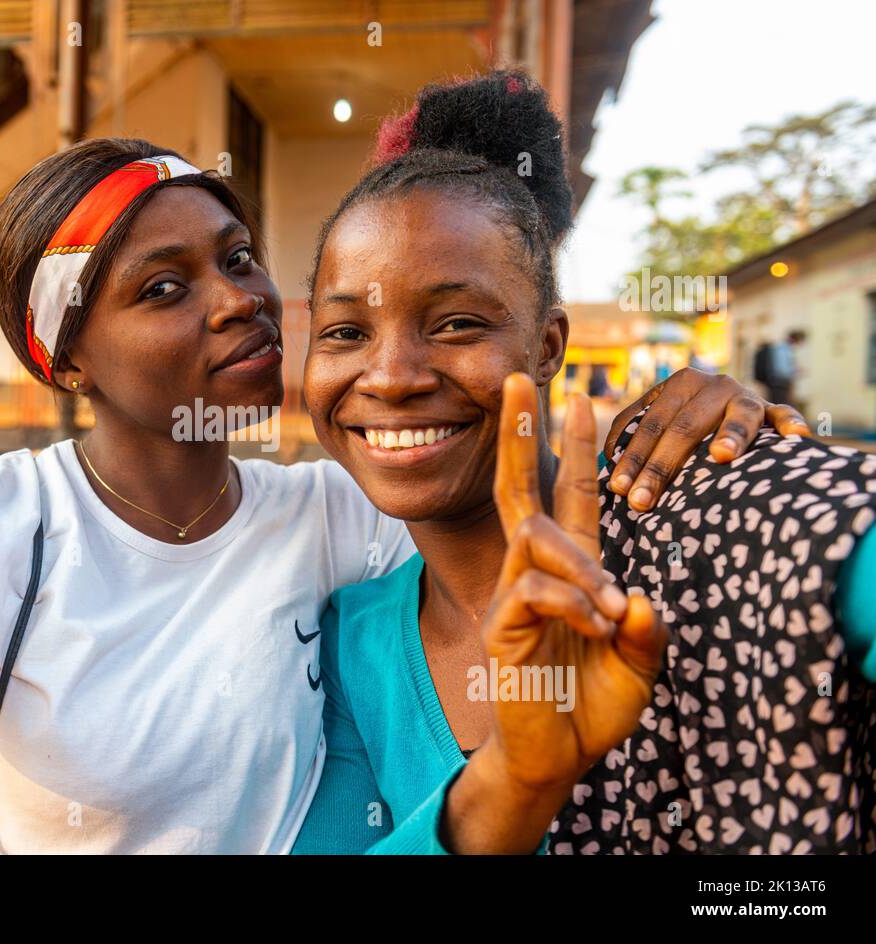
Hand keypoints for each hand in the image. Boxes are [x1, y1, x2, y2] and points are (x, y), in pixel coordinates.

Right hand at [485, 375, 667, 793]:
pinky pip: (534, 591)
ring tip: (611, 609)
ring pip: (536, 540)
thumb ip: (643, 631)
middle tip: (517, 379)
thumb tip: (638, 597)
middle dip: (521, 434)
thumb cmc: (592, 703)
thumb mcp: (638, 664)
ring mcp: (514, 596)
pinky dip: (573, 603)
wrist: (558, 754)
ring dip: (582, 566)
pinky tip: (595, 628)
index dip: (576, 447)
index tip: (581, 395)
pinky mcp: (501, 626)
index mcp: (571, 570)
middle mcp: (536, 572)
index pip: (571, 496)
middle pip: (521, 489)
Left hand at [604, 367, 808, 511]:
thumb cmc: (679, 431)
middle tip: (643, 500)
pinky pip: (783, 415)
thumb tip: (601, 472)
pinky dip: (789, 423)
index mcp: (676, 385)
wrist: (725, 413)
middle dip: (660, 466)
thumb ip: (631, 439)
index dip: (632, 457)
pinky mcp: (773, 410)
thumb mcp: (655, 426)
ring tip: (720, 456)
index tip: (618, 488)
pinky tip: (795, 436)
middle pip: (683, 426)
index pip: (649, 424)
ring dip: (730, 435)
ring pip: (736, 416)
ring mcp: (744, 396)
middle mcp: (711, 385)